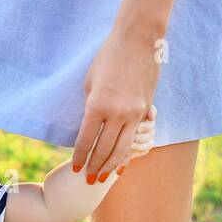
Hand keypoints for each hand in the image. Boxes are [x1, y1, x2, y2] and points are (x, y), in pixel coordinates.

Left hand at [72, 23, 162, 181]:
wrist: (138, 41)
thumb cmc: (108, 58)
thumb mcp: (90, 83)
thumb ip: (90, 109)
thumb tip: (90, 132)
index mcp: (96, 105)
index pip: (85, 141)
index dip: (79, 157)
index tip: (75, 168)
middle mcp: (116, 113)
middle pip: (104, 150)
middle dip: (95, 167)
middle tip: (89, 181)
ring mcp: (134, 113)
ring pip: (122, 149)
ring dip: (111, 166)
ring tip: (103, 177)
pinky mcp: (145, 110)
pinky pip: (135, 138)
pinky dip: (128, 152)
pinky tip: (123, 163)